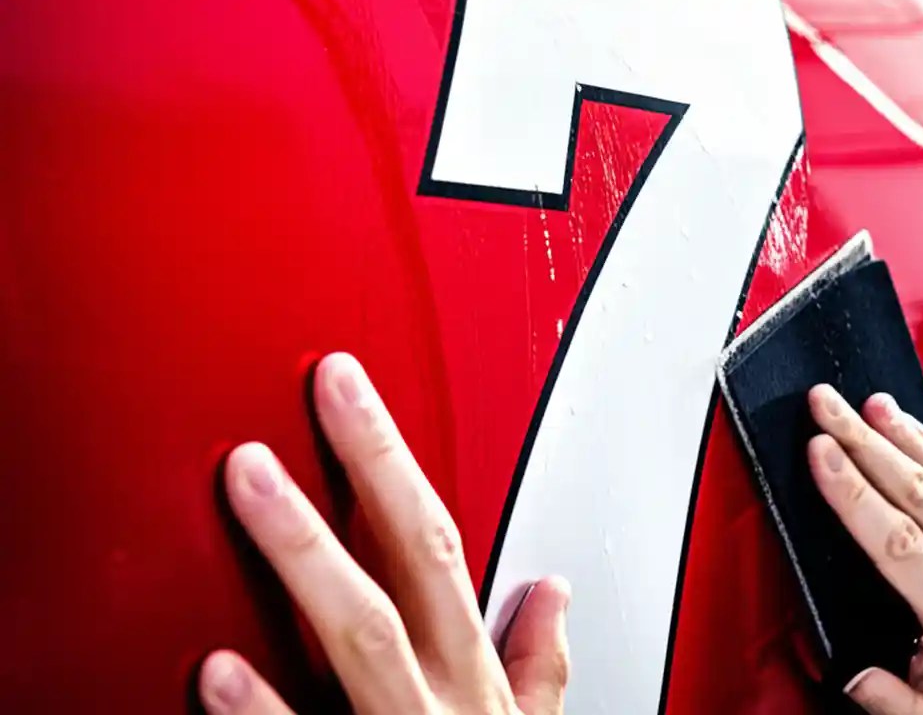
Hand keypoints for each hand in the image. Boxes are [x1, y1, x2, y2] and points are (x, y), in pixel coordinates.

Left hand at [198, 353, 570, 714]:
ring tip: (250, 484)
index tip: (346, 390)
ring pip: (362, 631)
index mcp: (471, 671)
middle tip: (316, 395)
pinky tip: (217, 667)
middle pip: (409, 561)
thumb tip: (554, 594)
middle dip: (366, 471)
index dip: (392, 461)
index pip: (436, 542)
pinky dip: (260, 708)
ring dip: (307, 553)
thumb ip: (536, 663)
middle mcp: (439, 691)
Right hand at [806, 386, 922, 714]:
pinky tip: (909, 427)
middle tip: (827, 406)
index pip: (900, 542)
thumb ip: (889, 698)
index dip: (854, 492)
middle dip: (864, 442)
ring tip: (865, 402)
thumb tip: (853, 672)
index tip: (822, 451)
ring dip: (899, 436)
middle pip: (920, 495)